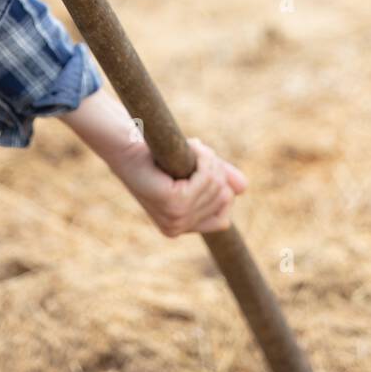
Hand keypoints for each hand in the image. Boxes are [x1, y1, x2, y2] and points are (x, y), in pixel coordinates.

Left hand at [114, 134, 247, 235]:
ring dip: (208, 159)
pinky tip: (191, 147)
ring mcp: (174, 218)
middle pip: (223, 198)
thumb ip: (218, 179)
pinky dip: (204, 158)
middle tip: (194, 150)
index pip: (222, 219)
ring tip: (191, 147)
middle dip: (214, 169)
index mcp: (180, 226)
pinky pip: (207, 180)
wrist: (126, 143)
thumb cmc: (157, 154)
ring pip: (217, 186)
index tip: (203, 163)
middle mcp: (176, 228)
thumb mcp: (194, 169)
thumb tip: (244, 187)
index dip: (220, 188)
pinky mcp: (173, 203)